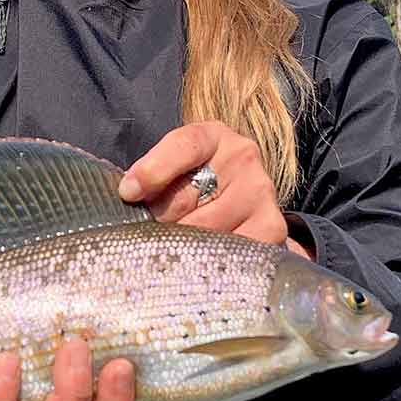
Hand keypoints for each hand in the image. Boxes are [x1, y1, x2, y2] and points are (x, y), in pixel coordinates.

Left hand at [117, 121, 312, 257]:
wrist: (241, 202)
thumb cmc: (196, 184)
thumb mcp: (174, 168)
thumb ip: (152, 177)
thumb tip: (129, 197)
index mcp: (213, 136)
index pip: (184, 146)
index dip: (153, 170)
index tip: (128, 193)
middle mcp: (243, 157)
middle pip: (186, 198)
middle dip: (159, 221)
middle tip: (145, 236)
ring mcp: (261, 192)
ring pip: (205, 231)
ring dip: (180, 246)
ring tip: (171, 252)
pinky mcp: (272, 227)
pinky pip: (230, 253)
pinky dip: (209, 263)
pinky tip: (198, 264)